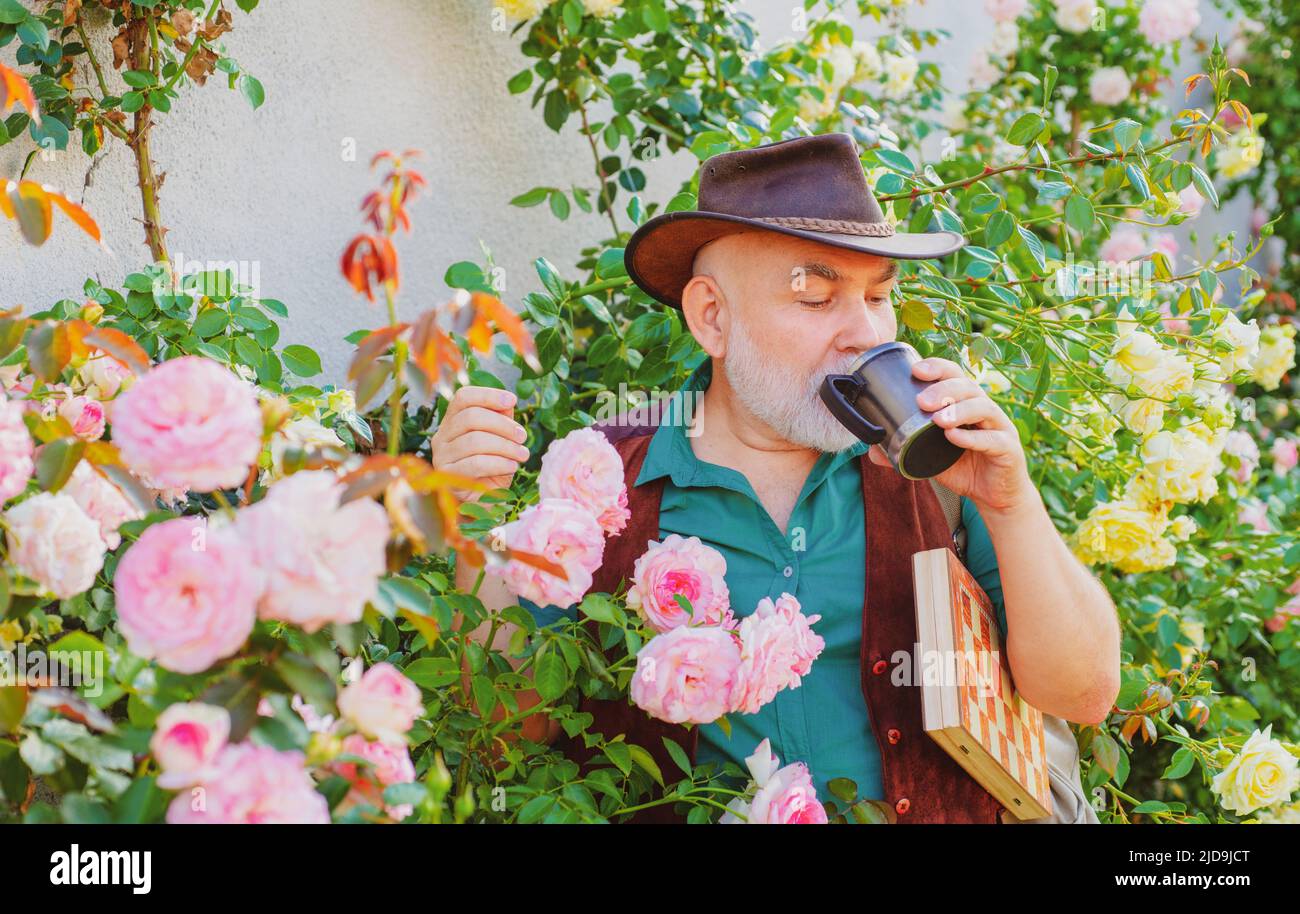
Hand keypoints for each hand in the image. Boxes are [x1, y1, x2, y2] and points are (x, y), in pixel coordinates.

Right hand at [429, 386, 530, 502]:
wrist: (485, 502)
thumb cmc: (492, 468)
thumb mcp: (501, 440)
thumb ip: (502, 419)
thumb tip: (508, 402)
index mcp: (452, 422)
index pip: (463, 397)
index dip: (488, 395)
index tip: (512, 401)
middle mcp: (441, 437)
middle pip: (470, 417)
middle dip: (503, 425)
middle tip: (522, 436)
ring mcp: (441, 457)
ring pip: (474, 441)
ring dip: (505, 446)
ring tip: (522, 455)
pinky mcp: (447, 477)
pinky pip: (475, 463)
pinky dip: (499, 463)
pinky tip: (512, 467)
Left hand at [865, 357, 1036, 514]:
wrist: (994, 496)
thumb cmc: (963, 468)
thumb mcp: (930, 458)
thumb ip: (904, 452)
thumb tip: (871, 450)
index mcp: (965, 403)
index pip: (954, 375)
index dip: (938, 368)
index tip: (916, 370)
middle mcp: (984, 410)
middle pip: (968, 386)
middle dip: (944, 389)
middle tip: (922, 400)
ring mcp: (999, 428)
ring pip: (983, 408)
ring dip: (958, 410)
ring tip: (937, 419)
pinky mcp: (1008, 450)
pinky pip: (993, 440)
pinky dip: (972, 438)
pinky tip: (953, 437)